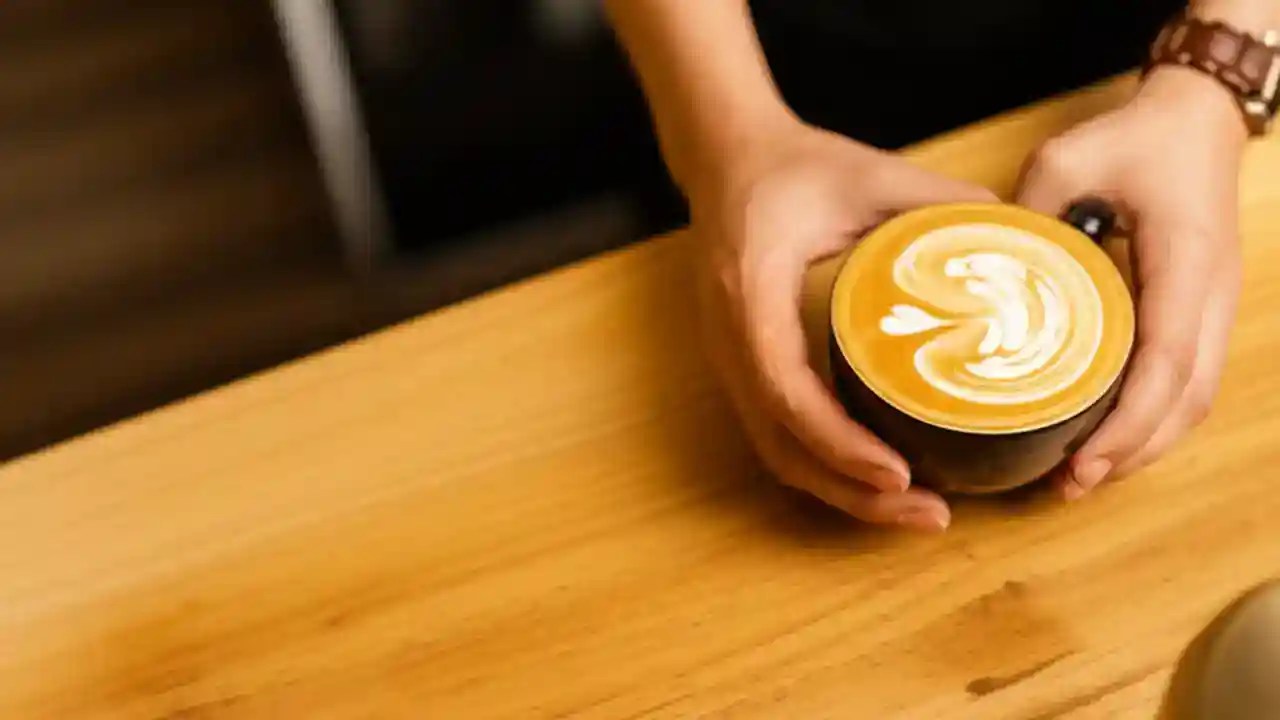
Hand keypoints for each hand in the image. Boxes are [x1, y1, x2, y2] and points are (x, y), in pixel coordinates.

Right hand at [688, 120, 997, 530]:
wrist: (725, 160)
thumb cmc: (791, 165)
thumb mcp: (870, 172)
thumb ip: (943, 202)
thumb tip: (1023, 240)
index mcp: (752, 291)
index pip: (784, 388)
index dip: (839, 441)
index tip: (898, 472)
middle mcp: (731, 339)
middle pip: (779, 445)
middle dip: (852, 493)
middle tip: (930, 512)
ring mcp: (730, 360)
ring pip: (775, 452)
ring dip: (840, 492)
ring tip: (915, 510)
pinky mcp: (743, 368)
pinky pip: (777, 436)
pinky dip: (825, 468)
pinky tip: (878, 478)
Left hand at [1017, 69, 1246, 498]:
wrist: (1195, 117)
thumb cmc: (1132, 136)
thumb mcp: (1065, 162)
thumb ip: (1025, 218)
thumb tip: (977, 280)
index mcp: (1184, 262)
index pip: (1165, 363)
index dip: (1126, 425)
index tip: (1081, 464)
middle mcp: (1211, 295)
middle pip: (1188, 400)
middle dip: (1133, 453)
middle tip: (1068, 485)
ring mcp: (1215, 305)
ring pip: (1196, 399)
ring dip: (1147, 444)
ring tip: (1083, 476)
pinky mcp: (1202, 310)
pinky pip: (1190, 380)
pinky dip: (1155, 417)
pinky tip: (1110, 435)